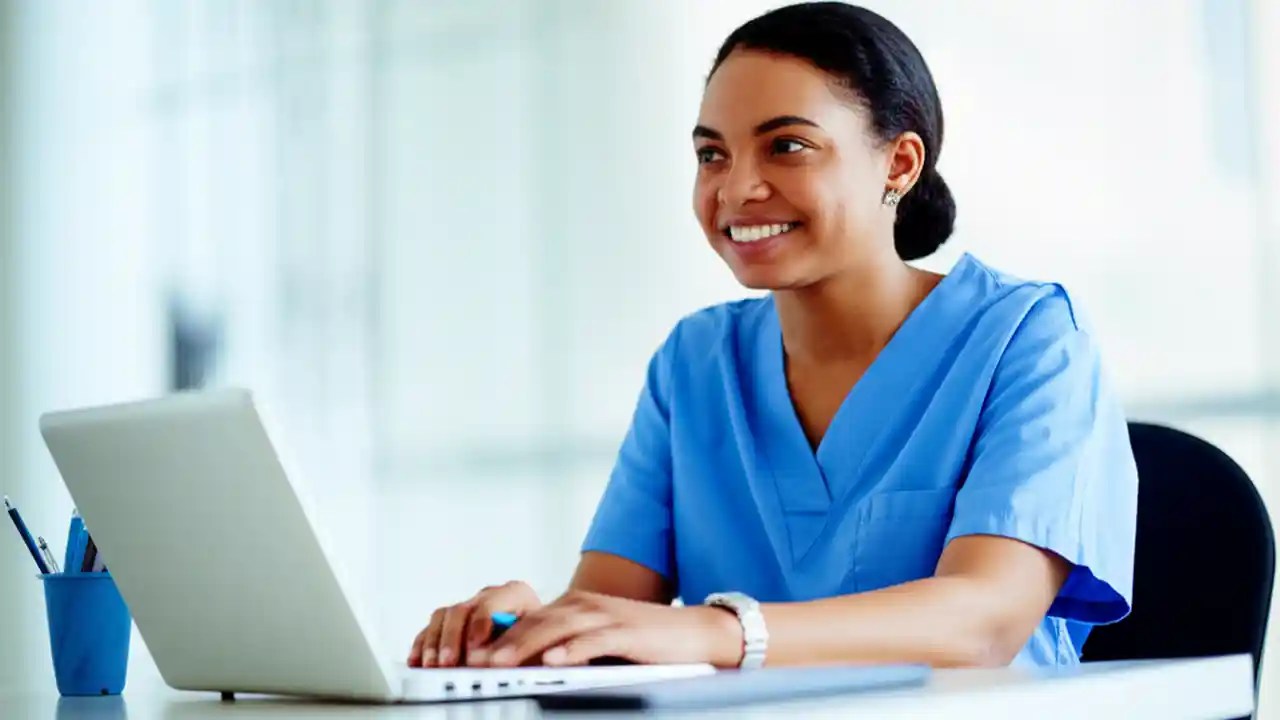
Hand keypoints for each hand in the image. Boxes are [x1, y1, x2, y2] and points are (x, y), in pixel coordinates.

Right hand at [407, 580, 541, 667]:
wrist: (539, 638)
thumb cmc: (541, 639)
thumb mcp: (539, 639)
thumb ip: (519, 645)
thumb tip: (497, 658)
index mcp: (515, 594)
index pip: (494, 600)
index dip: (481, 622)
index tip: (476, 645)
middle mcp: (489, 596)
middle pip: (464, 609)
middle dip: (454, 638)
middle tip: (450, 661)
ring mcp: (469, 607)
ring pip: (444, 616)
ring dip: (435, 642)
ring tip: (434, 665)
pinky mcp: (453, 622)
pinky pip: (432, 628)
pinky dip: (423, 644)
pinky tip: (418, 660)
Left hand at [479, 589, 743, 667]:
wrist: (694, 634)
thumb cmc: (643, 644)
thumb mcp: (596, 643)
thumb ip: (564, 649)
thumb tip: (525, 670)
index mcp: (572, 608)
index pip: (525, 620)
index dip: (493, 636)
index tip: (465, 657)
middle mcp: (583, 606)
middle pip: (532, 622)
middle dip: (496, 642)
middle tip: (468, 662)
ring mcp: (604, 616)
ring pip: (555, 628)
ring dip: (521, 645)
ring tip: (495, 662)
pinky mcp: (626, 631)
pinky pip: (592, 639)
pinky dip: (570, 649)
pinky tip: (551, 660)